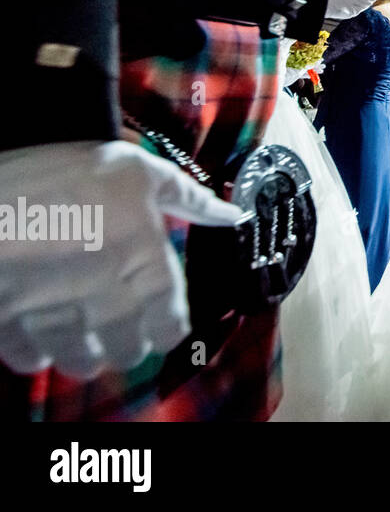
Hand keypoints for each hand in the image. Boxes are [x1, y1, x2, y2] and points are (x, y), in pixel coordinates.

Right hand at [0, 141, 244, 379]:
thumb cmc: (65, 169)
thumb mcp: (138, 168)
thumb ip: (187, 197)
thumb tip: (232, 216)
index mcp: (141, 255)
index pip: (169, 312)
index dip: (170, 327)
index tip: (168, 331)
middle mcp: (102, 289)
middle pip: (126, 341)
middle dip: (130, 347)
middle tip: (128, 343)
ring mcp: (52, 307)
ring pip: (77, 354)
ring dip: (85, 357)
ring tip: (90, 355)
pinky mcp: (6, 314)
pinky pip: (25, 351)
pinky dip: (35, 355)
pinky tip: (41, 348)